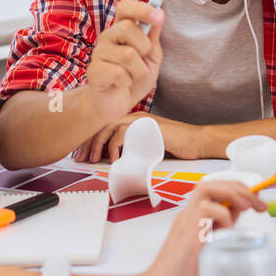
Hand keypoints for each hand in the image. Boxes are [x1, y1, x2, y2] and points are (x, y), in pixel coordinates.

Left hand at [73, 113, 201, 163]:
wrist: (195, 141)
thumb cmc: (173, 146)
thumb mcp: (145, 146)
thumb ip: (129, 147)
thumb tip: (111, 159)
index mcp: (132, 119)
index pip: (104, 124)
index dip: (90, 138)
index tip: (81, 153)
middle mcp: (134, 116)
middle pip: (102, 123)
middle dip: (88, 140)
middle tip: (80, 157)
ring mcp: (140, 120)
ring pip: (109, 126)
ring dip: (97, 143)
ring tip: (92, 159)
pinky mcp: (146, 126)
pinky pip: (123, 132)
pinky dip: (114, 146)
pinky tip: (114, 158)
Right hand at [85, 0, 164, 122]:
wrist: (117, 104)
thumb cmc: (134, 77)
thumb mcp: (152, 56)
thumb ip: (153, 36)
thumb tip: (159, 13)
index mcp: (122, 30)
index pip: (125, 7)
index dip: (141, 8)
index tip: (158, 15)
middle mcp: (108, 37)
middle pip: (126, 28)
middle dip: (143, 46)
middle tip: (142, 59)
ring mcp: (98, 54)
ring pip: (127, 54)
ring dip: (138, 70)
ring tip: (133, 76)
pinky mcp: (94, 71)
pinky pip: (119, 73)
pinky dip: (128, 82)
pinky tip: (122, 84)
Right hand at [136, 180, 264, 275]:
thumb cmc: (180, 274)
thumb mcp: (209, 245)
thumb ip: (222, 228)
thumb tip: (240, 214)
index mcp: (193, 217)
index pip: (216, 190)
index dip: (239, 189)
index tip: (257, 198)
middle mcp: (188, 215)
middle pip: (212, 183)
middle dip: (239, 187)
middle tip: (257, 202)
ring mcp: (185, 222)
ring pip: (205, 187)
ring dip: (231, 192)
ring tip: (247, 204)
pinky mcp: (186, 233)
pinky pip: (204, 209)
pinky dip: (222, 214)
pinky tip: (229, 228)